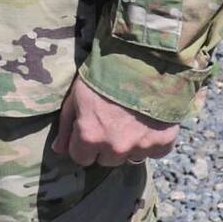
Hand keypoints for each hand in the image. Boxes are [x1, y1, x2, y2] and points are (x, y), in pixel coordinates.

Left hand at [54, 76, 179, 167]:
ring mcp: (141, 147)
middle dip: (105, 145)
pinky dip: (150, 141)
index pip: (81, 158)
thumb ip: (67, 125)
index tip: (88, 129)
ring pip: (130, 157)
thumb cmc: (103, 74)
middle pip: (106, 160)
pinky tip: (147, 122)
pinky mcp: (163, 144)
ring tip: (130, 119)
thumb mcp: (76, 95)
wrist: (144, 61)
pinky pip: (153, 152)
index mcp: (90, 136)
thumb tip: (59, 150)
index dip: (82, 144)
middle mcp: (115, 148)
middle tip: (110, 121)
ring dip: (128, 145)